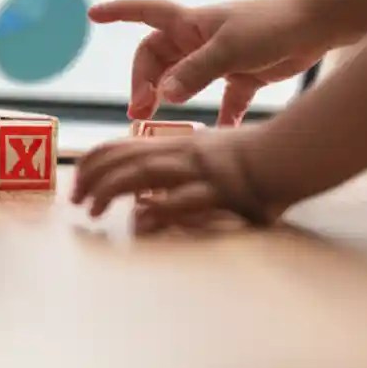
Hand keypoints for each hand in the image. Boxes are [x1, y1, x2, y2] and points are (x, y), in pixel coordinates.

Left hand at [71, 126, 284, 232]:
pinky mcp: (220, 192)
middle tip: (75, 201)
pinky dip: (160, 211)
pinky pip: (185, 200)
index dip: (94, 162)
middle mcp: (180, 153)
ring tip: (93, 211)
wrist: (291, 154)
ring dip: (111, 192)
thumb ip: (172, 172)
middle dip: (92, 179)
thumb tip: (141, 206)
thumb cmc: (249, 159)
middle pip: (124, 161)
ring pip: (144, 176)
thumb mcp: (203, 156)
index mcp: (174, 145)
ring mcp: (199, 171)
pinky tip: (141, 222)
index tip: (77, 180)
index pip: (121, 146)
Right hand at [89, 0, 328, 125]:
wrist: (318, 24)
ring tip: (155, 122)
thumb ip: (196, 73)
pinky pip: (222, 100)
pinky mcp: (243, 75)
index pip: (143, 13)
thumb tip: (164, 96)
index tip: (92, 14)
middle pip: (156, 59)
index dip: (117, 12)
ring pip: (181, 80)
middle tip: (138, 110)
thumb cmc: (271, 26)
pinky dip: (217, 117)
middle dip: (142, 82)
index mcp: (189, 23)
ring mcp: (219, 58)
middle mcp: (198, 38)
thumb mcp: (230, 50)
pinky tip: (216, 135)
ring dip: (168, 99)